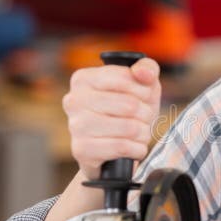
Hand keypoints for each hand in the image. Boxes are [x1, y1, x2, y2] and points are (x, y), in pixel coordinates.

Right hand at [62, 57, 160, 179]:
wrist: (115, 151)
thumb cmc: (129, 112)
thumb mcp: (143, 85)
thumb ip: (147, 69)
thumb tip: (143, 73)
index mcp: (83, 79)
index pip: (125, 78)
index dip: (144, 91)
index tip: (144, 97)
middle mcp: (74, 100)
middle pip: (129, 105)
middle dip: (146, 114)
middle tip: (144, 118)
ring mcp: (75, 126)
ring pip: (128, 128)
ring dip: (143, 133)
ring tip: (139, 133)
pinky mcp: (82, 150)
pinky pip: (122, 147)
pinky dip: (137, 148)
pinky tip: (134, 147)